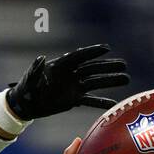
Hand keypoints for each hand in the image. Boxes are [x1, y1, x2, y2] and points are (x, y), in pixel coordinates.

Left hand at [7, 44, 128, 119]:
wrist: (27, 103)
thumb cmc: (26, 88)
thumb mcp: (29, 79)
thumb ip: (36, 69)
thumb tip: (41, 59)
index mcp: (61, 65)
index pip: (79, 56)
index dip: (92, 52)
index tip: (106, 49)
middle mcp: (71, 74)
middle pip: (92, 68)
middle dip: (108, 67)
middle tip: (124, 65)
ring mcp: (75, 86)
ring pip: (95, 82)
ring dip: (110, 81)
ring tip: (126, 79)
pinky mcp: (75, 98)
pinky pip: (90, 100)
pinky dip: (101, 102)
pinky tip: (113, 104)